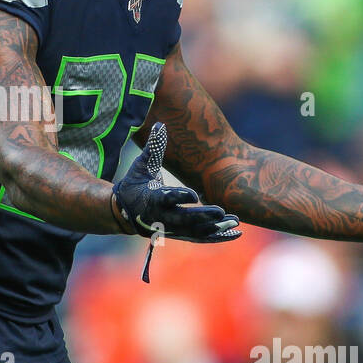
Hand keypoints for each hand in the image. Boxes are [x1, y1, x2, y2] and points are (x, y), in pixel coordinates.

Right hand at [112, 122, 240, 242]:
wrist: (126, 212)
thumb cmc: (136, 184)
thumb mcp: (141, 166)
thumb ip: (153, 148)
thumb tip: (160, 125)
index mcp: (153, 199)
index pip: (167, 199)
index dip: (180, 197)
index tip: (194, 195)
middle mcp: (163, 217)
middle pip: (185, 220)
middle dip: (203, 216)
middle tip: (221, 211)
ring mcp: (172, 229)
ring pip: (196, 232)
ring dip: (216, 228)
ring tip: (235, 221)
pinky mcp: (181, 234)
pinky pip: (201, 238)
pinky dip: (219, 236)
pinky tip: (236, 232)